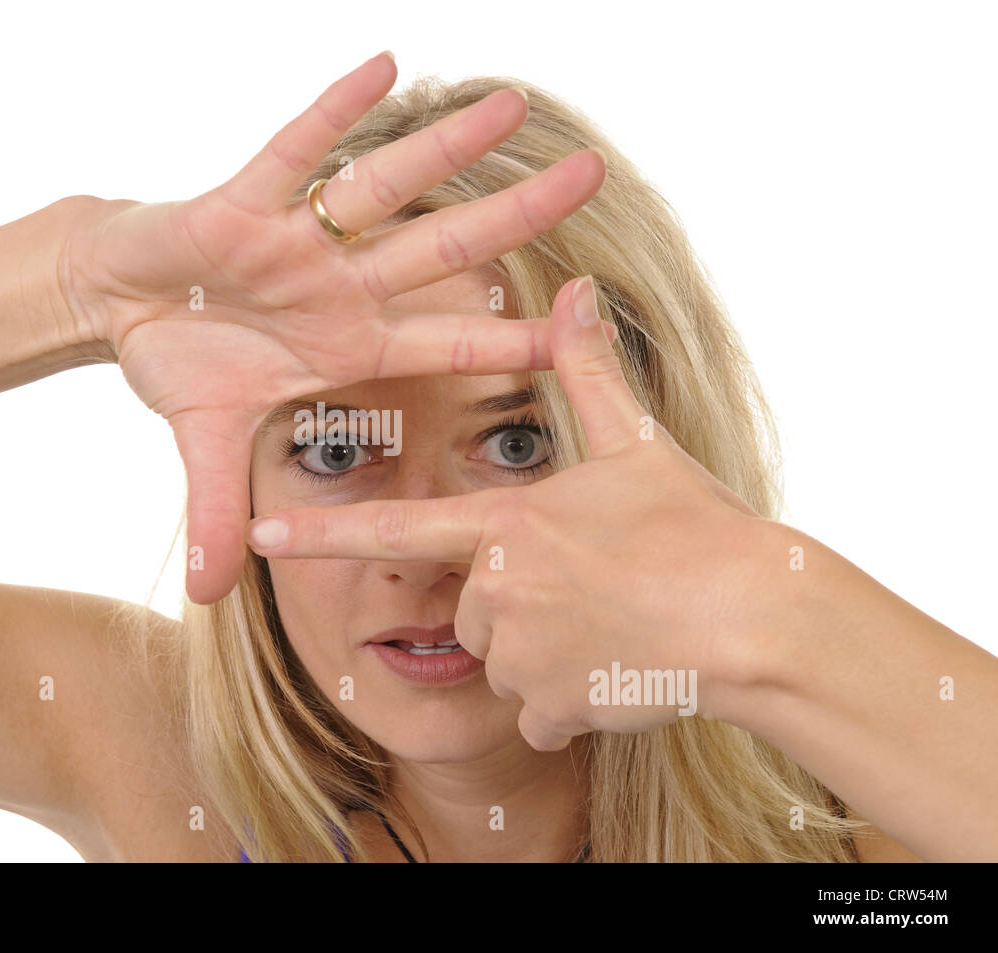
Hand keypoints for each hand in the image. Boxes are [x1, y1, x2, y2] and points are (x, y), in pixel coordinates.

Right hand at [57, 52, 606, 602]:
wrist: (117, 298)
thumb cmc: (178, 358)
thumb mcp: (204, 445)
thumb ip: (220, 511)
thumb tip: (210, 594)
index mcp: (345, 344)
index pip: (443, 345)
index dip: (508, 343)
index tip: (580, 334)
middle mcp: (338, 286)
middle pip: (441, 251)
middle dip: (514, 219)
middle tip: (592, 178)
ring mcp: (297, 240)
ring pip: (385, 191)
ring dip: (447, 153)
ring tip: (515, 109)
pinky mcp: (242, 202)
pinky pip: (294, 151)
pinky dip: (333, 113)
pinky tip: (383, 65)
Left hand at [245, 275, 776, 749]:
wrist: (756, 621)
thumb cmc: (698, 530)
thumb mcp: (638, 445)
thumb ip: (588, 372)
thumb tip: (575, 289)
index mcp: (508, 522)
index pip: (394, 526)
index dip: (321, 530)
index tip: (259, 534)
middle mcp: (499, 587)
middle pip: (475, 604)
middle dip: (518, 604)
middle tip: (592, 591)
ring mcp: (520, 651)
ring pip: (507, 659)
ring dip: (548, 652)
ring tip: (613, 627)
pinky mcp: (549, 706)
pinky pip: (540, 711)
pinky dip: (571, 700)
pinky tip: (619, 669)